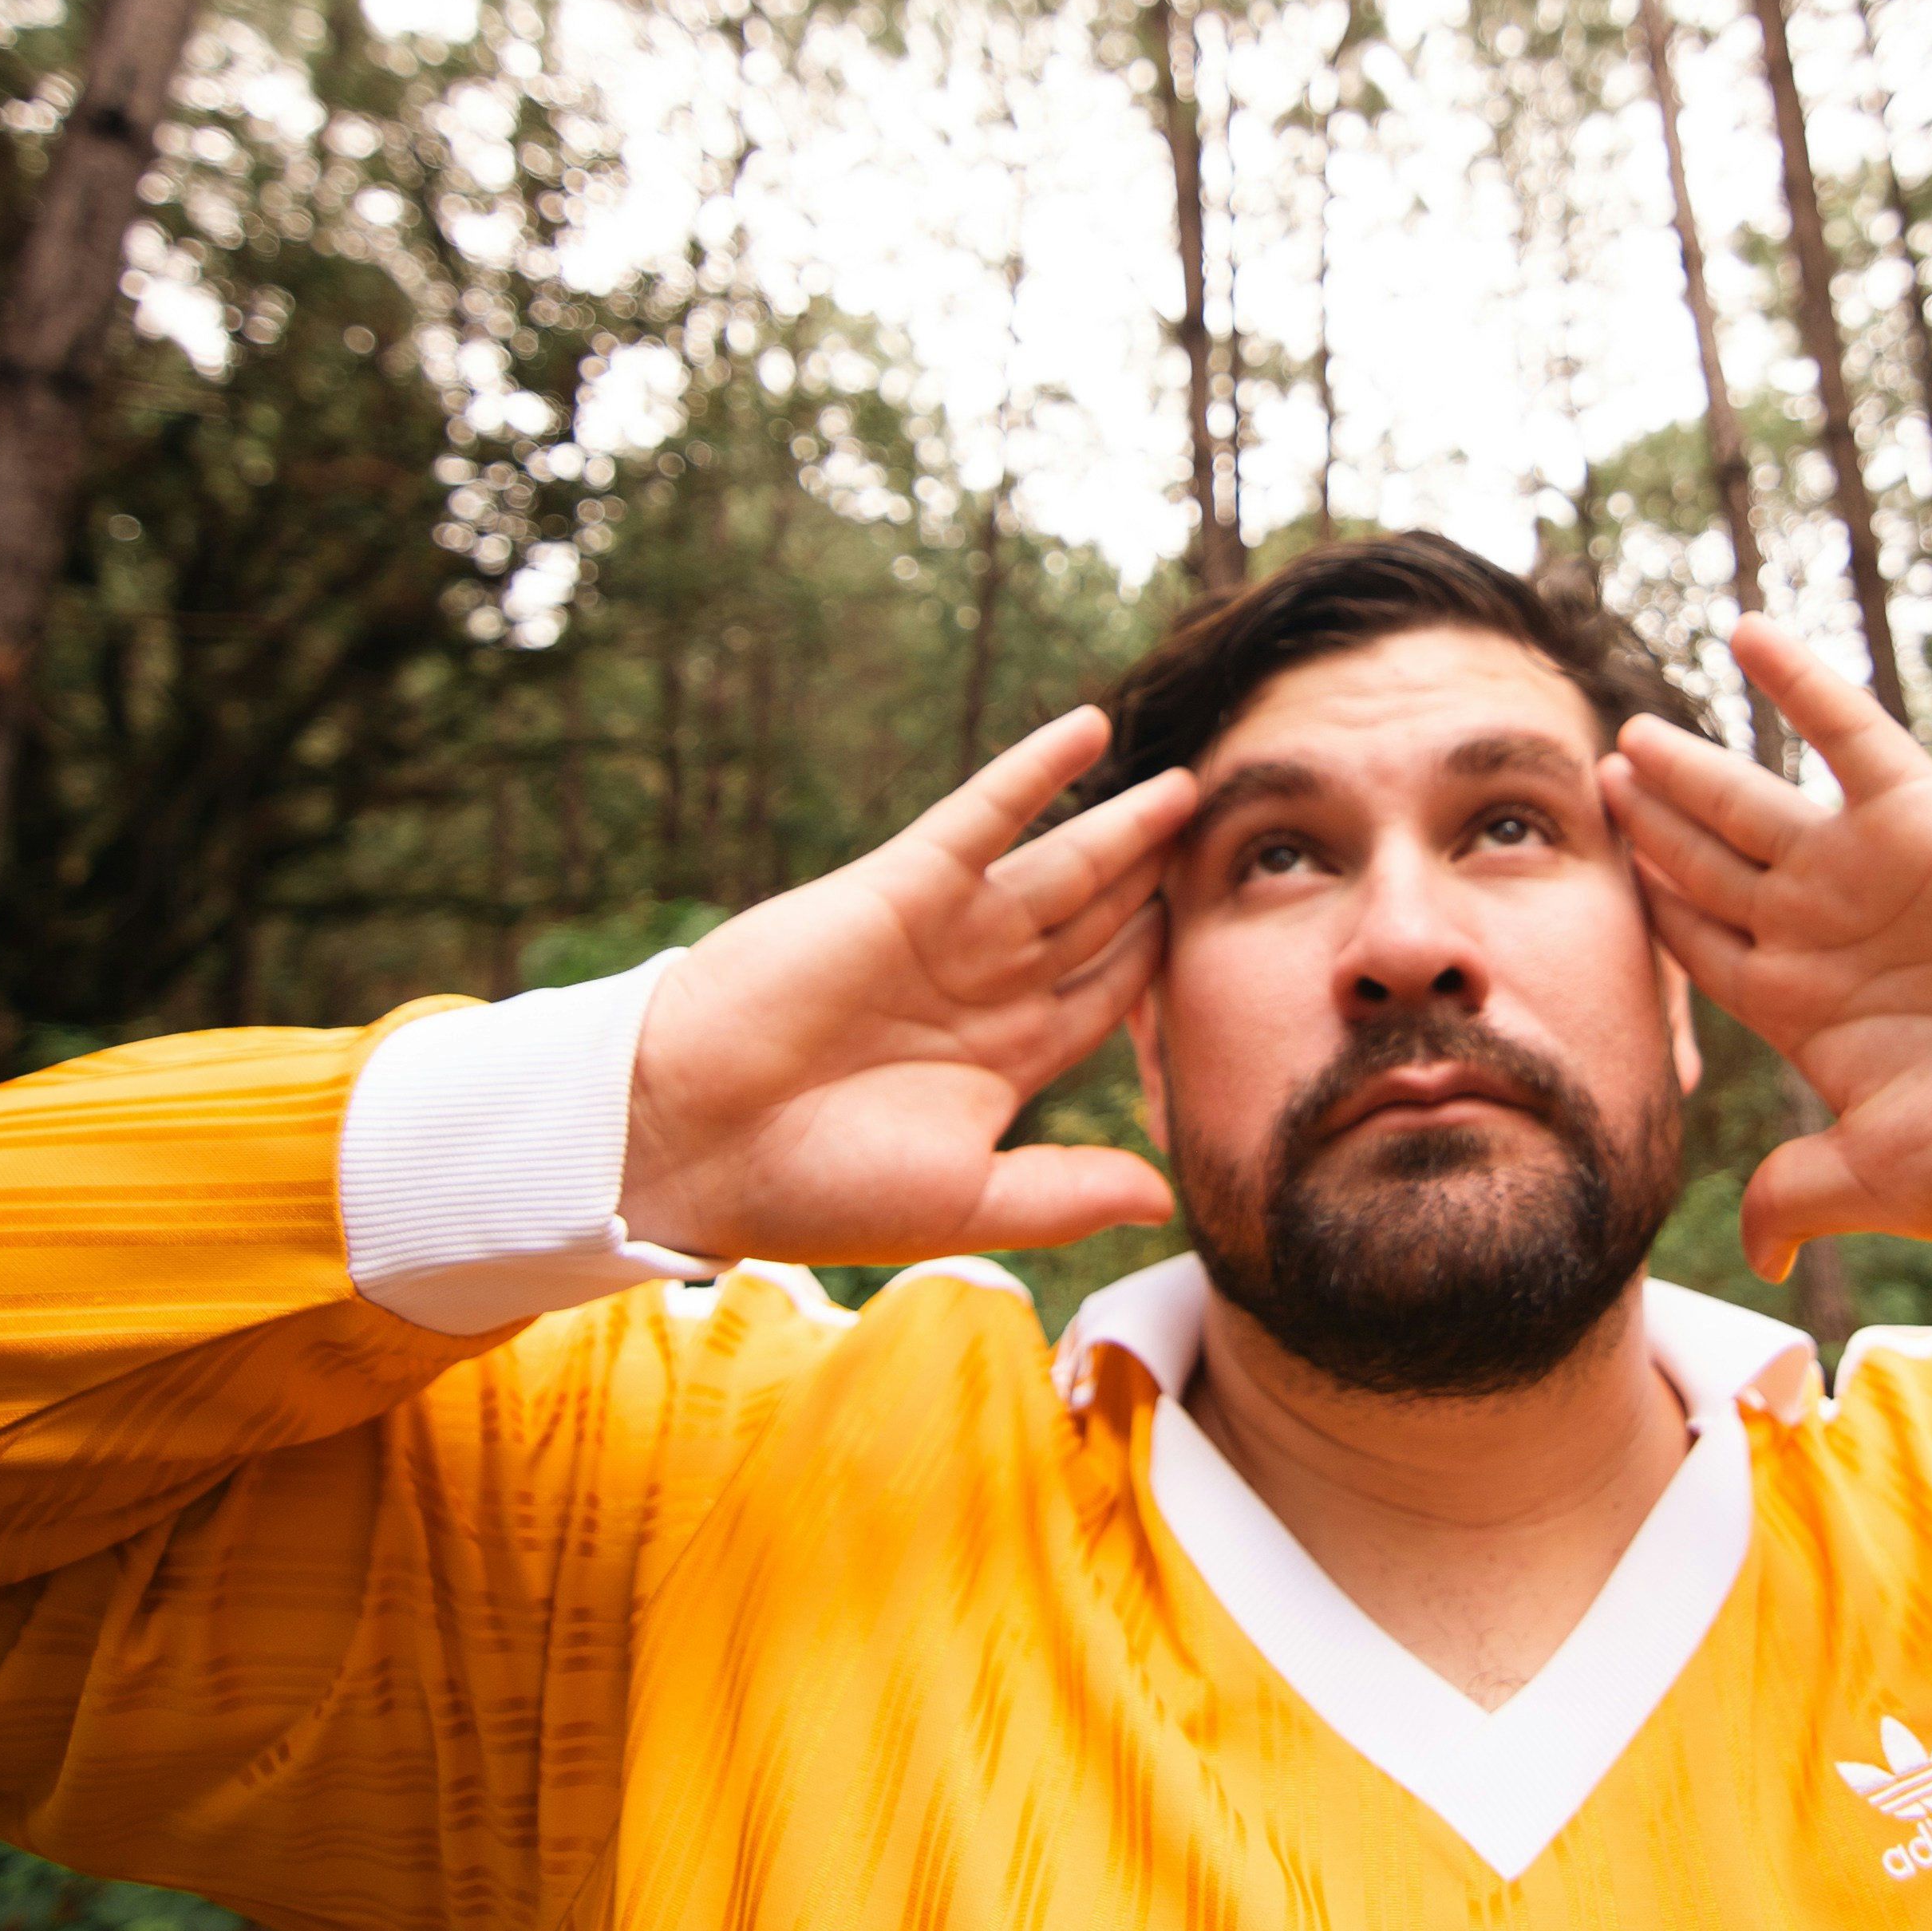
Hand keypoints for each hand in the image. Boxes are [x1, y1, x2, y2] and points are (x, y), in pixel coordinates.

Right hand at [617, 708, 1194, 1267]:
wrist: (693, 1136)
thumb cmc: (813, 1186)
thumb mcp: (962, 1202)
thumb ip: (1063, 1193)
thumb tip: (1164, 1199)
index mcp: (1003, 1060)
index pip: (1108, 999)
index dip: (1166, 968)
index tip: (1235, 937)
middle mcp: (984, 985)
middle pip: (1099, 923)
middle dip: (1161, 885)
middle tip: (1238, 842)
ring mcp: (948, 930)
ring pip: (1063, 866)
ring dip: (1125, 826)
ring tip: (1189, 788)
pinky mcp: (905, 883)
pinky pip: (984, 814)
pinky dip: (1036, 770)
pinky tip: (1089, 728)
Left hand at [1601, 616, 1931, 1276]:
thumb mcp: (1891, 1179)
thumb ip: (1802, 1193)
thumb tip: (1754, 1256)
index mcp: (1805, 1011)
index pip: (1697, 948)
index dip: (1643, 913)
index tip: (1580, 883)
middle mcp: (1826, 933)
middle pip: (1706, 867)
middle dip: (1648, 830)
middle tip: (1590, 782)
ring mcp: (1868, 872)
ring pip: (1750, 802)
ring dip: (1689, 767)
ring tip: (1630, 735)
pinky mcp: (1922, 821)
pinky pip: (1847, 733)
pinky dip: (1799, 682)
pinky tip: (1747, 631)